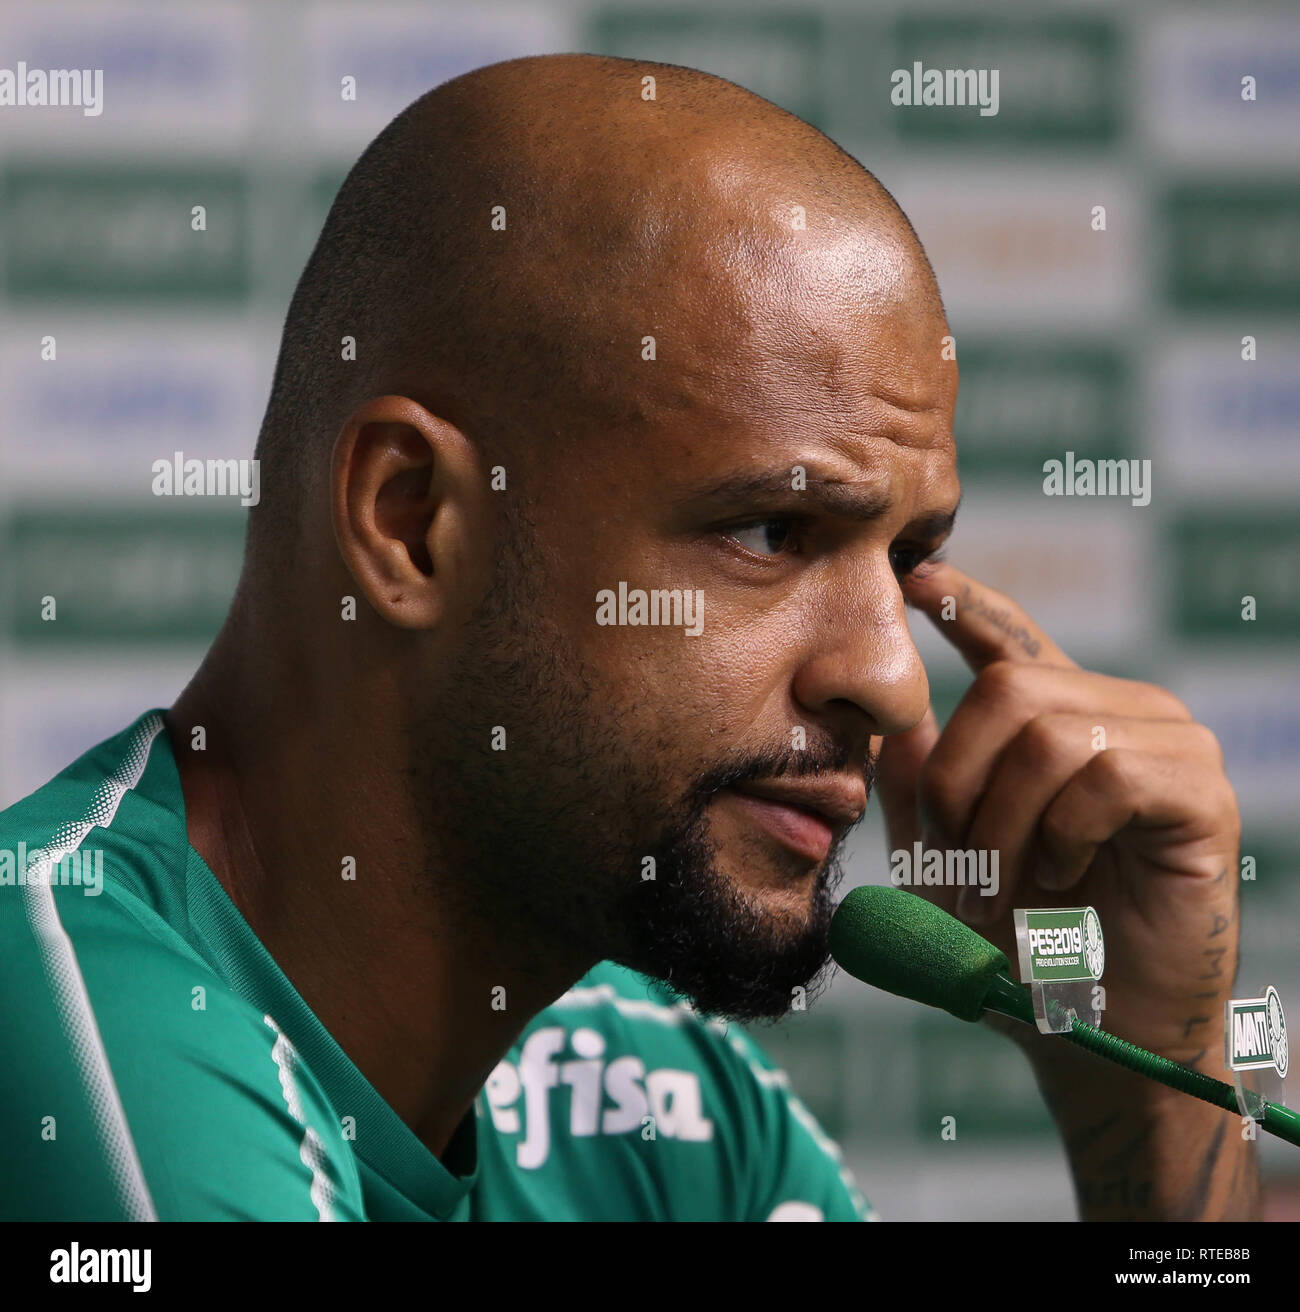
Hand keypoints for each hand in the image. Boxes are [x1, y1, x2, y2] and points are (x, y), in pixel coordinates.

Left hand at [874, 561, 1241, 1072]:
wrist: (1087, 1024)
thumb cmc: (1016, 939)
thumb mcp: (941, 858)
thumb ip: (916, 785)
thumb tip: (891, 717)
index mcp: (1058, 722)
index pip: (1011, 641)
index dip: (966, 604)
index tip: (918, 577)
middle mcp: (1119, 715)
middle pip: (1009, 687)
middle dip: (959, 777)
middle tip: (956, 857)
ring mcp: (1169, 747)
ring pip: (1051, 733)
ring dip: (1003, 823)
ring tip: (1005, 888)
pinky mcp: (1201, 794)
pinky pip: (1105, 776)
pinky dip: (1061, 835)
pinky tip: (1063, 876)